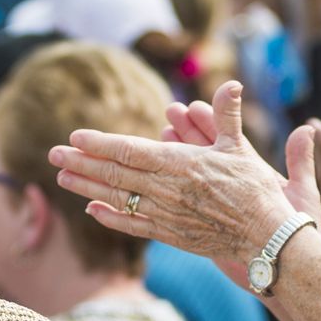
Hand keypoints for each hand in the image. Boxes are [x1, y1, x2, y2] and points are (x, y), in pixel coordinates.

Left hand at [51, 82, 316, 275]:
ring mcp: (166, 215)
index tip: (76, 135)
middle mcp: (168, 190)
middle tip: (54, 152)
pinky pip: (133, 225)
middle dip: (82, 162)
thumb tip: (231, 83)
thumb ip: (227, 115)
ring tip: (61, 176)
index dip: (100, 143)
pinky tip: (91, 208)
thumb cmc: (257, 190)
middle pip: (115, 174)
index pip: (130, 150)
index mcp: (181, 164)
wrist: (266, 238)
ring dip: (86, 186)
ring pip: (118, 199)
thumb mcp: (240, 147)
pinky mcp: (170, 235)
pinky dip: (110, 217)